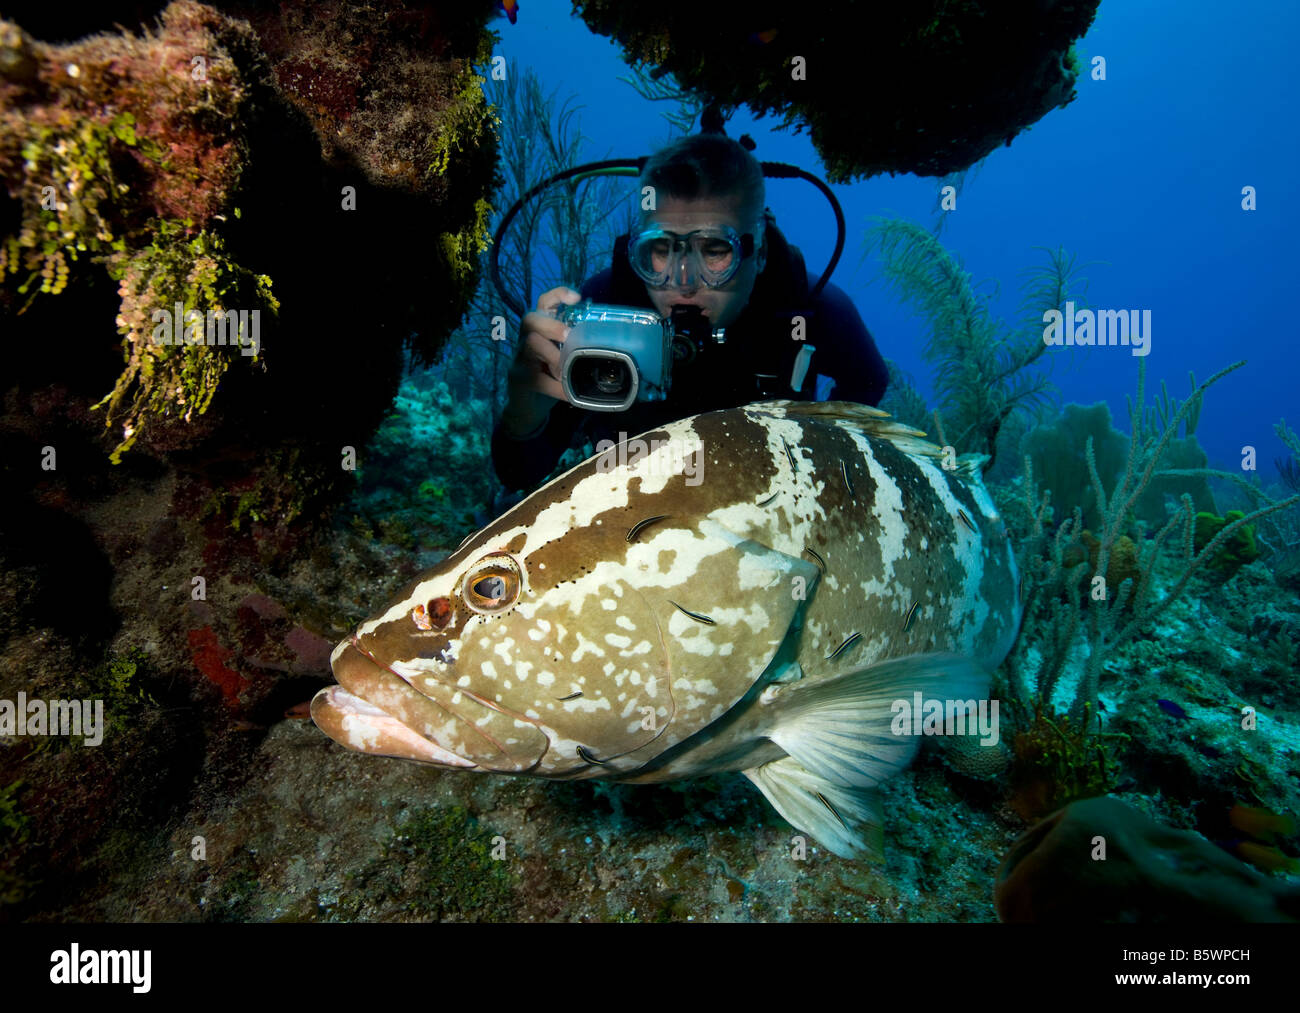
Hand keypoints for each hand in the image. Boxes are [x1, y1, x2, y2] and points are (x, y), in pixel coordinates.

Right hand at [500, 286, 581, 435]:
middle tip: (568, 336)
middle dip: (551, 324)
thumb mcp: (565, 361)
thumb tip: (608, 348)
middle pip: (530, 318)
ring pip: (529, 343)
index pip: (544, 303)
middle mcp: (526, 339)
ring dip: (553, 356)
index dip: (558, 295)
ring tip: (565, 371)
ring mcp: (519, 358)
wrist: (527, 409)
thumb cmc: (549, 379)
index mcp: (541, 331)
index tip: (576, 298)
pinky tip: (567, 395)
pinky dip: (556, 387)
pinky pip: (535, 377)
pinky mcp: (519, 378)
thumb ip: (577, 351)